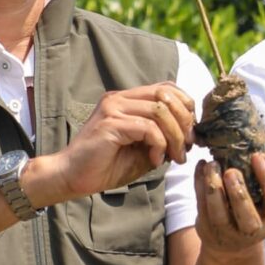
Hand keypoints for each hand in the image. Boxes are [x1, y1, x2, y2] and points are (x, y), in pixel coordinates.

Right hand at [33, 83, 196, 205]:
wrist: (74, 176)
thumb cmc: (108, 164)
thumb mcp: (145, 148)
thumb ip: (164, 136)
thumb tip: (191, 134)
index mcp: (128, 100)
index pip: (166, 88)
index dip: (186, 107)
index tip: (190, 134)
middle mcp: (120, 99)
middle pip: (167, 95)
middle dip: (185, 122)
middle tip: (187, 147)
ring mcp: (113, 108)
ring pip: (160, 111)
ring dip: (174, 137)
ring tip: (174, 156)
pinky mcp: (110, 123)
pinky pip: (148, 127)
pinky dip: (159, 145)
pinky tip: (155, 160)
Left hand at [192, 150, 264, 254]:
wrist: (231, 237)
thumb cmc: (255, 204)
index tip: (258, 156)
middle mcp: (254, 231)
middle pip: (248, 216)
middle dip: (239, 193)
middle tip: (231, 170)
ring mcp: (228, 233)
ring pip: (219, 215)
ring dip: (214, 189)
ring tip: (211, 165)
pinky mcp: (207, 228)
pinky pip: (202, 207)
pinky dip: (199, 185)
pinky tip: (201, 167)